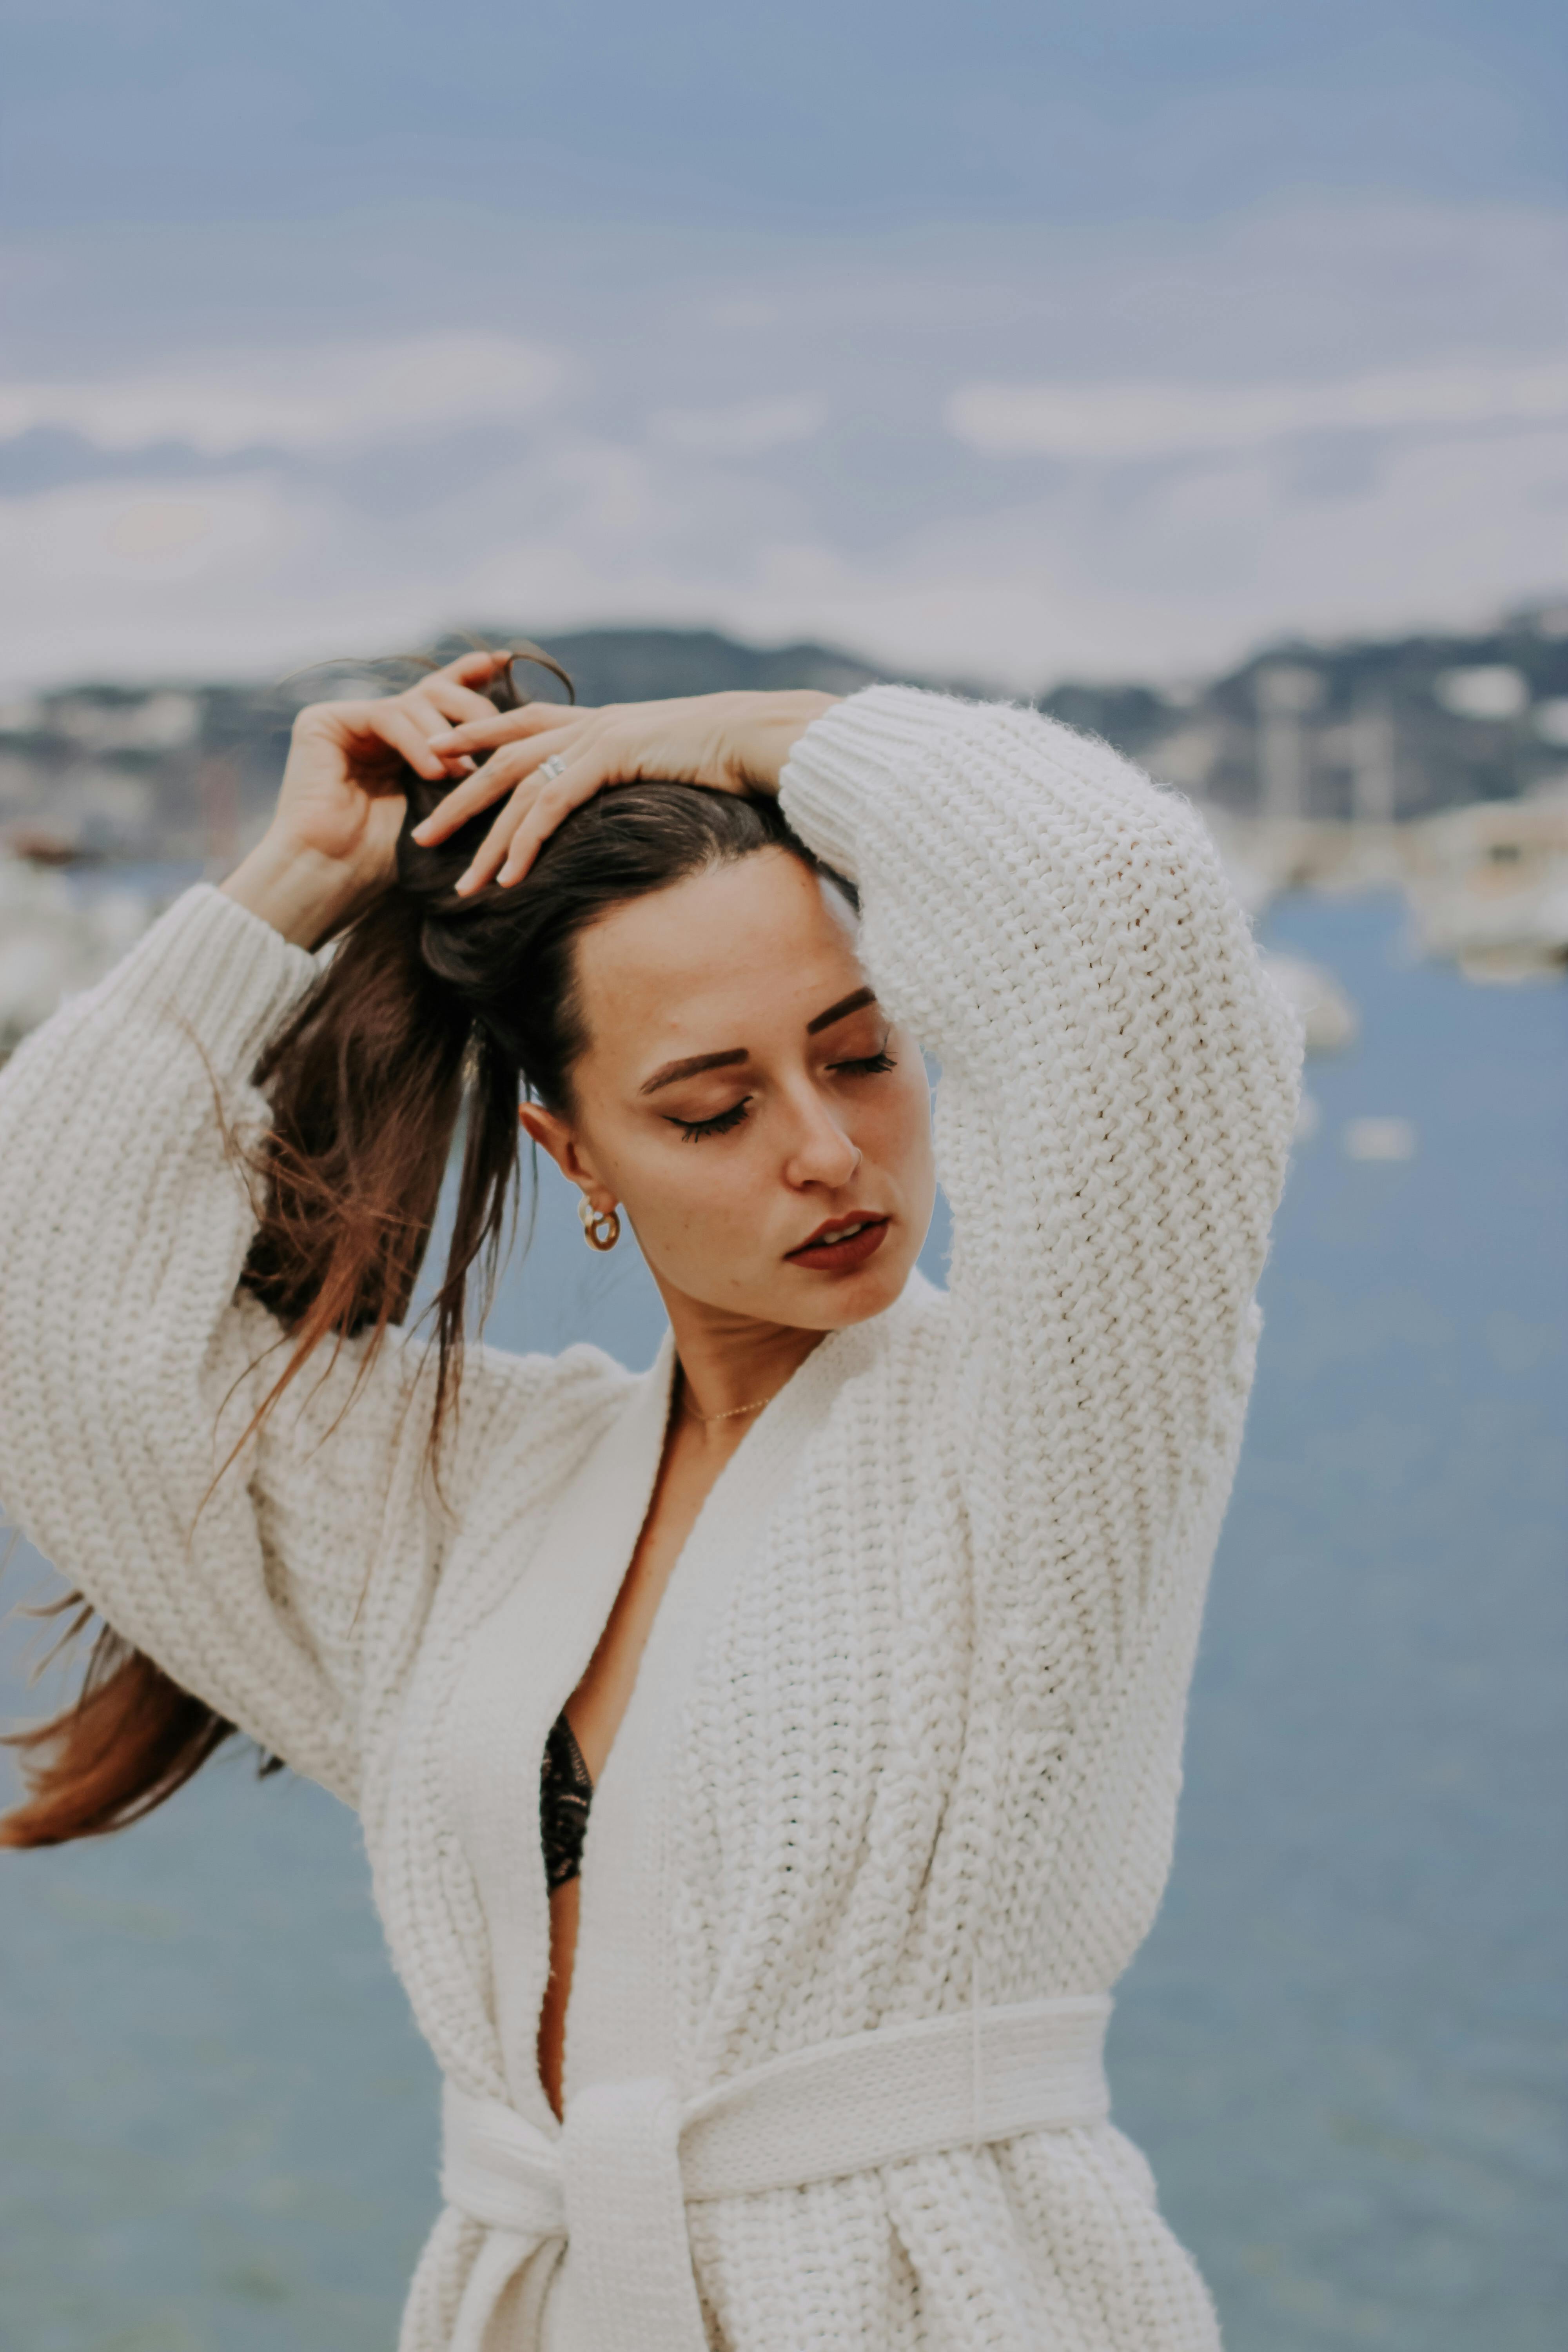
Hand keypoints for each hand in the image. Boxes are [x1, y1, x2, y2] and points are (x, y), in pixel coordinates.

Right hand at [222, 652, 504, 945]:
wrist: (333, 878)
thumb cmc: (387, 860)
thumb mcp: (441, 808)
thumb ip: (461, 769)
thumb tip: (510, 743)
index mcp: (401, 743)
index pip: (440, 700)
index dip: (471, 676)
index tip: (504, 661)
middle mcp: (373, 726)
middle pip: (432, 692)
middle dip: (470, 707)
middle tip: (496, 733)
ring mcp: (347, 722)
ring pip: (412, 701)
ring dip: (445, 736)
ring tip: (464, 773)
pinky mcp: (322, 723)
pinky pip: (385, 715)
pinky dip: (415, 742)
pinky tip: (435, 772)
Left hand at [413, 689, 838, 892]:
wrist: (763, 736)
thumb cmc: (727, 758)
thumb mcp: (666, 764)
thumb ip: (631, 777)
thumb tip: (621, 804)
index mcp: (596, 722)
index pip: (516, 727)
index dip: (470, 742)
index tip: (433, 767)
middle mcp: (588, 724)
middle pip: (498, 759)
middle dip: (454, 799)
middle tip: (421, 838)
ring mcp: (597, 737)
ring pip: (518, 789)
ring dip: (485, 840)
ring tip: (460, 883)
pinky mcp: (611, 756)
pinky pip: (553, 805)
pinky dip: (525, 843)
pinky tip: (507, 878)